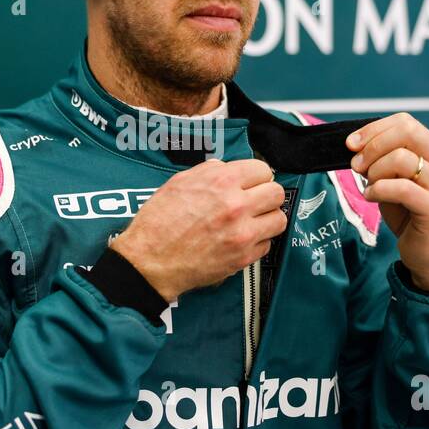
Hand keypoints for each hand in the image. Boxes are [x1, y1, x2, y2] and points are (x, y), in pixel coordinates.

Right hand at [110, 158, 287, 301]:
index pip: (263, 169)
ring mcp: (242, 233)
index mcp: (221, 182)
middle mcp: (236, 205)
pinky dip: (257, 242)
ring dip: (267, 219)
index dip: (257, 176)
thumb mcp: (179, 182)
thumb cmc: (159, 222)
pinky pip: (266, 244)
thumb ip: (209, 171)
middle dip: (266, 195)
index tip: (253, 183)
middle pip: (276, 193)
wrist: (150, 260)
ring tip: (253, 221)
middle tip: (255, 201)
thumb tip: (227, 168)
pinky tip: (241, 240)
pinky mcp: (243, 257)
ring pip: (279, 219)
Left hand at [347, 114, 428, 290]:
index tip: (351, 144)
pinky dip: (378, 190)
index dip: (373, 130)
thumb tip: (355, 146)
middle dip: (372, 146)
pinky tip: (372, 197)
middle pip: (406, 133)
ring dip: (374, 171)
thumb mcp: (394, 179)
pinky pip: (401, 188)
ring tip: (369, 186)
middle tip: (356, 165)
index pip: (405, 122)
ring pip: (401, 159)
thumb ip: (383, 160)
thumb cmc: (410, 214)